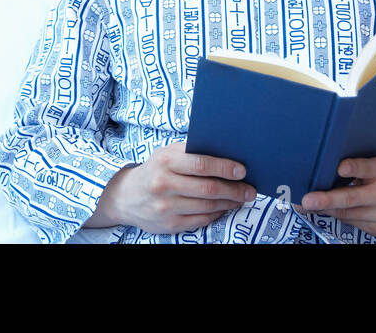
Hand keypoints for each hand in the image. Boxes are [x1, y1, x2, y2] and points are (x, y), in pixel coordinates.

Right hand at [92, 141, 255, 234]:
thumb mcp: (166, 153)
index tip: (242, 170)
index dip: (224, 167)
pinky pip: (201, 219)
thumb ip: (191, 151)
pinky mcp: (169, 224)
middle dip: (234, 189)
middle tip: (250, 189)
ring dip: (229, 203)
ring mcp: (165, 207)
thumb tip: (226, 151)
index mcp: (164, 161)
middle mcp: (163, 184)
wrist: (125, 196)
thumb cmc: (154, 169)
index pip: (200, 164)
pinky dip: (217, 213)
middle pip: (208, 188)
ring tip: (241, 198)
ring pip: (207, 206)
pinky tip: (225, 208)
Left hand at [296, 156, 375, 238]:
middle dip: (327, 200)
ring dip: (325, 209)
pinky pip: (352, 223)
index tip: (340, 167)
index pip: (368, 168)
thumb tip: (329, 167)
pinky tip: (325, 209)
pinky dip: (337, 216)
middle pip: (352, 198)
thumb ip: (359, 166)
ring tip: (307, 205)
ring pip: (347, 214)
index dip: (353, 168)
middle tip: (307, 200)